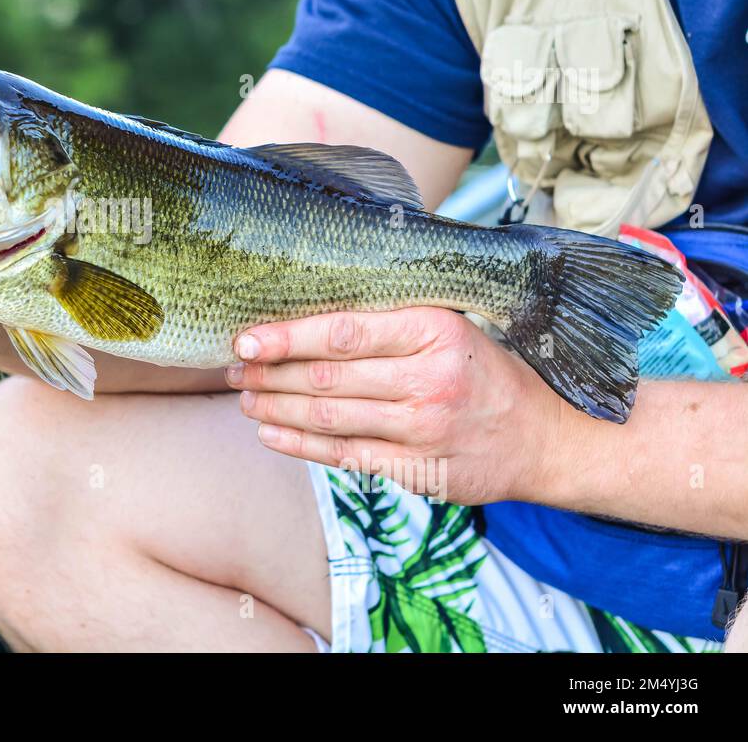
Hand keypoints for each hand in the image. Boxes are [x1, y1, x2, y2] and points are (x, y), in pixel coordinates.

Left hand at [227, 307, 562, 504]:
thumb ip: (390, 318)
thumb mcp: (451, 327)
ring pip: (331, 417)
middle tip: (233, 369)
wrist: (544, 440)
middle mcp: (429, 379)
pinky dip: (301, 444)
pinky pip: (345, 456)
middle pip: (328, 376)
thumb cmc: (484, 373)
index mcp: (434, 330)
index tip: (245, 338)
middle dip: (270, 374)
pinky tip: (270, 433)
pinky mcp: (418, 470)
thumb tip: (309, 307)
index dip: (286, 337)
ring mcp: (424, 429)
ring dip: (277, 408)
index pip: (343, 333)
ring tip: (244, 399)